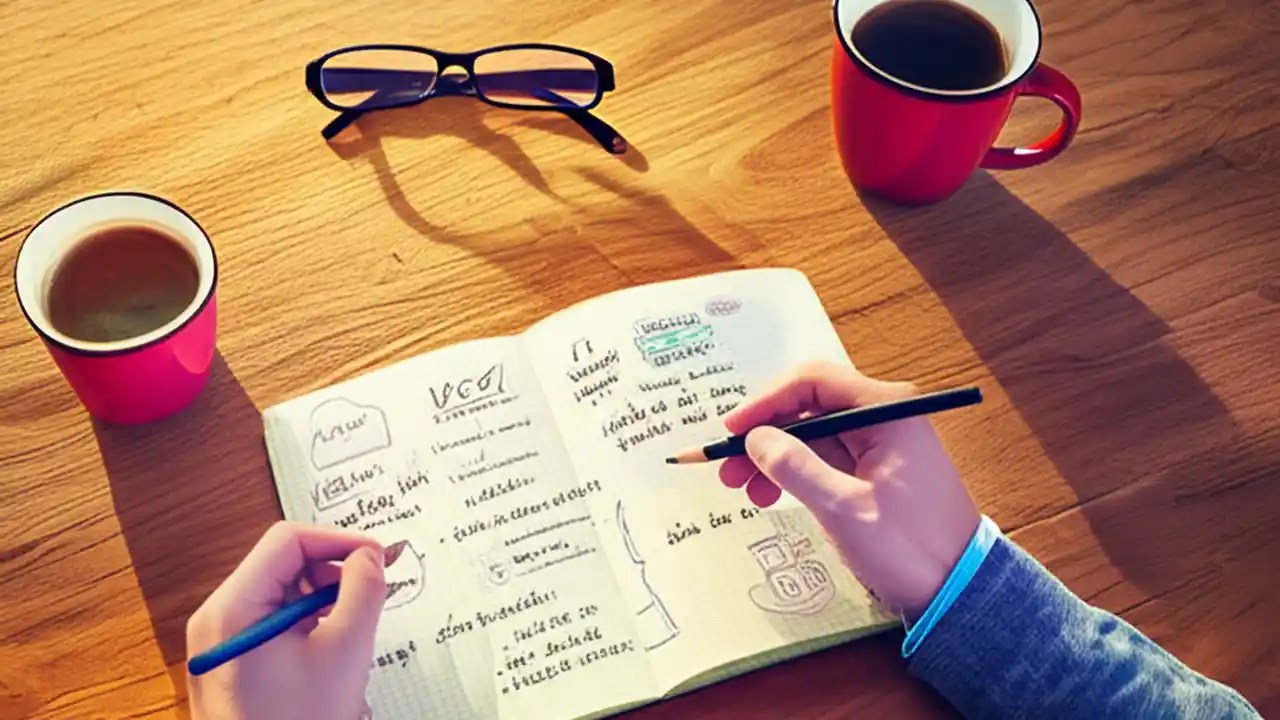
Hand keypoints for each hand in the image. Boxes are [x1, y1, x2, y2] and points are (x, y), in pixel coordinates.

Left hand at [187, 522, 388, 719]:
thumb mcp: (344, 651)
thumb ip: (363, 591)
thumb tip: (370, 556)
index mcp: (232, 609)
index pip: (288, 540)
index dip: (339, 541)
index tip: (378, 558)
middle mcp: (216, 619)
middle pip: (282, 563)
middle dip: (332, 571)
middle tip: (373, 592)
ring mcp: (220, 641)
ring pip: (280, 592)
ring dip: (323, 599)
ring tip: (352, 629)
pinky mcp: (231, 661)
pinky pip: (273, 620)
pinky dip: (307, 623)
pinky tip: (331, 651)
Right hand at [719, 361, 979, 620]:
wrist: (958, 589)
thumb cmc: (911, 548)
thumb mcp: (845, 509)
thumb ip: (796, 468)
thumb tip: (756, 439)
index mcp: (887, 411)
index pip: (813, 381)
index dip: (766, 402)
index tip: (732, 430)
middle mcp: (884, 416)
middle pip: (808, 406)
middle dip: (764, 434)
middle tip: (727, 468)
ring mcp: (879, 442)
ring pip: (810, 433)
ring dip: (773, 456)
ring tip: (742, 489)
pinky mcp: (874, 468)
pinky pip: (823, 456)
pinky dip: (793, 471)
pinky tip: (771, 494)